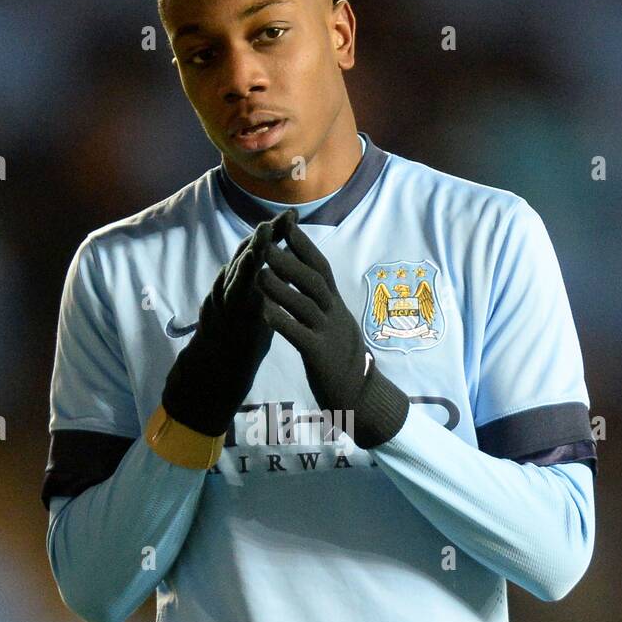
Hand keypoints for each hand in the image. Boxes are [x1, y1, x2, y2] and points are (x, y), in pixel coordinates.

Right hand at [161, 210, 292, 436]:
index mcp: (243, 280)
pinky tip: (245, 281)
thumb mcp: (260, 302)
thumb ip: (270, 281)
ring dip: (245, 261)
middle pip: (244, 258)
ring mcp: (221, 304)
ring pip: (232, 278)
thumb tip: (289, 258)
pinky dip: (234, 291)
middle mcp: (229, 287)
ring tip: (258, 245)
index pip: (259, 250)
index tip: (292, 215)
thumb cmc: (243, 332)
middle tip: (273, 223)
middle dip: (260, 240)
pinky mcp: (217, 322)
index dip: (275, 232)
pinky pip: (225, 305)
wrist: (220, 366)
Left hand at [253, 210, 409, 448]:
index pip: (322, 268)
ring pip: (305, 305)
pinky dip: (282, 322)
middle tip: (267, 240)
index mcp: (336, 306)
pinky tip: (264, 313)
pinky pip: (299, 336)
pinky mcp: (321, 356)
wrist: (362, 397)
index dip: (305, 245)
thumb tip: (314, 282)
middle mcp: (335, 315)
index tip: (288, 223)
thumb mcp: (337, 325)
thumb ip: (325, 304)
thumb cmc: (345, 360)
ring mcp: (329, 335)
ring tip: (259, 272)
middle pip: (313, 280)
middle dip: (290, 259)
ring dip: (281, 288)